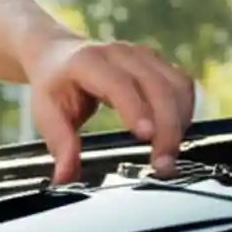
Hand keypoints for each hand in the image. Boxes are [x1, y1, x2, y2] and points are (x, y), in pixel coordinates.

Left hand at [24, 39, 194, 184]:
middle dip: (166, 128)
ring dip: (180, 122)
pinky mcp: (157, 62)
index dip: (136, 109)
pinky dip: (185, 111)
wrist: (57, 54)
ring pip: (176, 85)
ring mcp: (142, 55)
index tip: (147, 137)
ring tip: (169, 155)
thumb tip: (65, 177)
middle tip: (163, 164)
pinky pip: (182, 85)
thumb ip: (60, 144)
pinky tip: (176, 134)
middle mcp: (120, 54)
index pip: (118, 84)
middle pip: (156, 86)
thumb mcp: (47, 112)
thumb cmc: (54, 83)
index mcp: (89, 62)